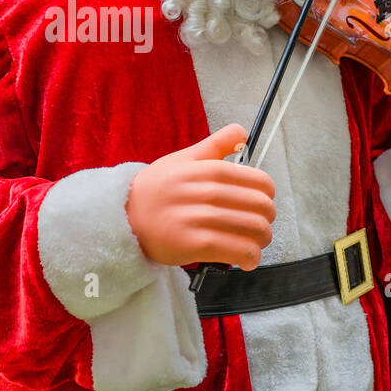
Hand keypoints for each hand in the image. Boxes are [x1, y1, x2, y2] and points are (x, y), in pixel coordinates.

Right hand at [126, 123, 276, 271]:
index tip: (262, 204)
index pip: (261, 183)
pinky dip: (251, 258)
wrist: (122, 217)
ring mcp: (201, 218)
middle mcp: (208, 192)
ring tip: (254, 244)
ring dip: (262, 241)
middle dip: (267, 220)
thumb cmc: (157, 189)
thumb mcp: (183, 159)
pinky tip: (246, 259)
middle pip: (263, 208)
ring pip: (256, 230)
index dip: (268, 196)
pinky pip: (240, 251)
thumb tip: (242, 131)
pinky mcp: (195, 244)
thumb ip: (215, 145)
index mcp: (210, 170)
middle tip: (259, 227)